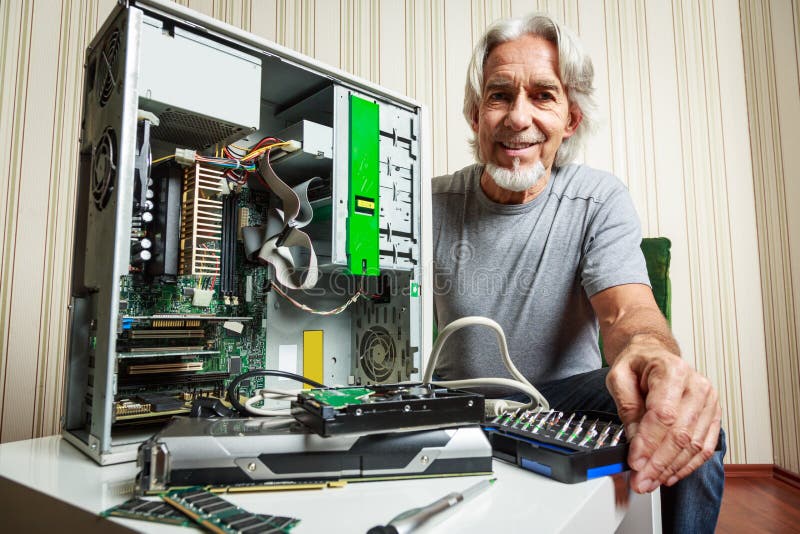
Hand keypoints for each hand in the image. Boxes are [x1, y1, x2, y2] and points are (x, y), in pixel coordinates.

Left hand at [605, 335, 720, 493]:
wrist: (654, 354)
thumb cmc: (637, 364)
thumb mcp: (619, 377)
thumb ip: (627, 408)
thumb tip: (636, 442)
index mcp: (672, 370)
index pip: (663, 414)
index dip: (649, 443)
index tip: (635, 462)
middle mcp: (697, 385)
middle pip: (680, 433)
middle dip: (658, 463)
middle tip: (641, 481)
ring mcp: (709, 401)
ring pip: (693, 444)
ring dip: (671, 469)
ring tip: (651, 482)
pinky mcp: (713, 415)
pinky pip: (704, 447)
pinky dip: (686, 465)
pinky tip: (669, 475)